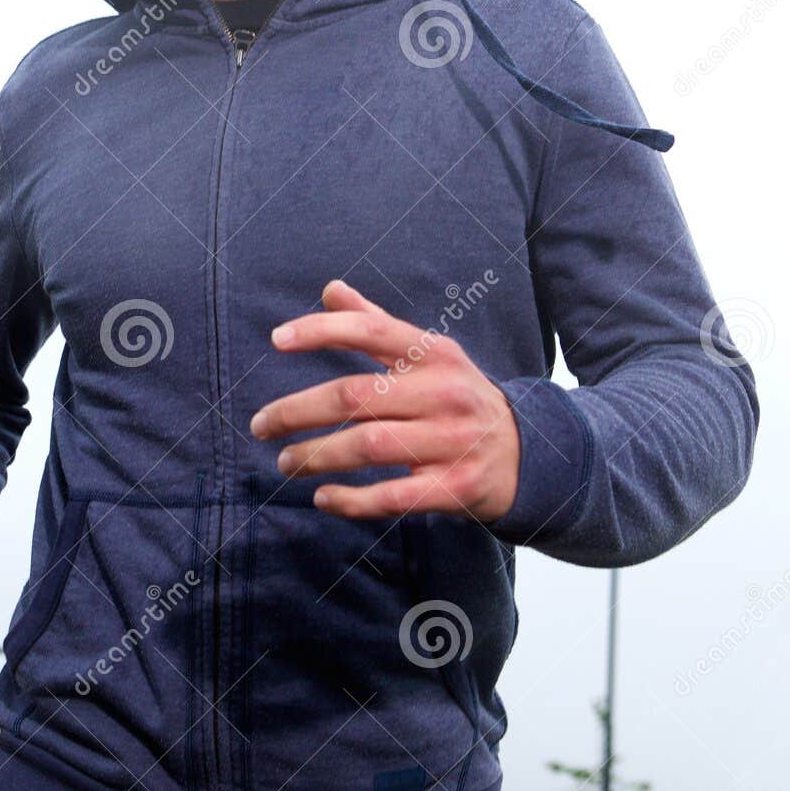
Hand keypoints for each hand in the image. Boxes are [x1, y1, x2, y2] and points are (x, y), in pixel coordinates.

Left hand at [250, 278, 520, 521]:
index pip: (372, 332)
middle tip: (262, 425)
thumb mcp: (429, 356)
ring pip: (369, 446)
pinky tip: (322, 497)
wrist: (528, 453)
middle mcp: (444, 393)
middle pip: (357, 396)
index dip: (322, 331)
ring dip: (316, 456)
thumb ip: (376, 325)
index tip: (276, 339)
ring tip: (285, 462)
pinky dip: (352, 500)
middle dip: (298, 411)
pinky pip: (393, 496)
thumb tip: (330, 290)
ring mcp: (452, 442)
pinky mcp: (455, 487)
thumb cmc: (458, 397)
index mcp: (436, 354)